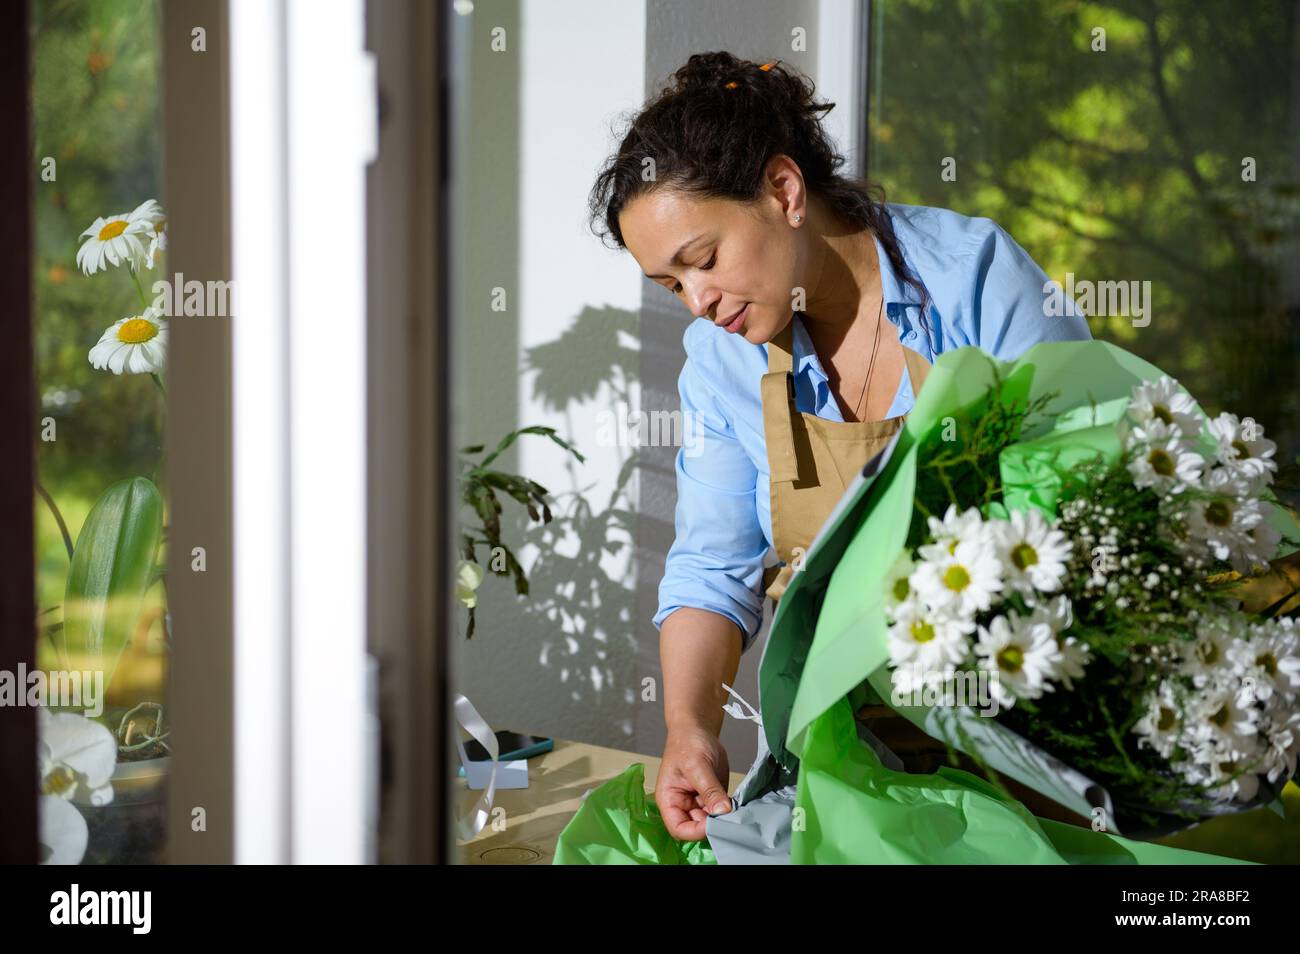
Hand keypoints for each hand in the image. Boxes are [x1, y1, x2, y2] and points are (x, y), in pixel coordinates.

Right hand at [655, 723, 731, 840]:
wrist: (697, 728)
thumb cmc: (687, 742)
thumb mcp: (697, 766)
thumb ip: (709, 790)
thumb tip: (723, 811)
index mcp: (669, 800)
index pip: (679, 828)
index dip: (696, 831)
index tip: (715, 823)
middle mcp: (683, 805)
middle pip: (697, 827)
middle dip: (714, 825)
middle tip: (731, 818)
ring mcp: (699, 802)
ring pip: (712, 821)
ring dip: (724, 819)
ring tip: (737, 811)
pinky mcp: (713, 797)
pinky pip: (722, 811)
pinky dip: (730, 811)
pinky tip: (739, 806)